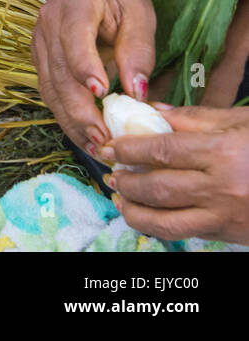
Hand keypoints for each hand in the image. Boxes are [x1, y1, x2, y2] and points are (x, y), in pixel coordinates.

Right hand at [32, 0, 156, 155]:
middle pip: (59, 72)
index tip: (103, 93)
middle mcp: (48, 23)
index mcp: (76, 4)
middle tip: (104, 138)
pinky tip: (86, 136)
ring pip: (50, 88)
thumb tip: (136, 92)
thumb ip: (139, 51)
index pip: (74, 38)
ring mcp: (39, 42)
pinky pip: (50, 92)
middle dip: (80, 109)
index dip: (84, 66)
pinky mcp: (40, 60)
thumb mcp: (141, 15)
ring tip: (96, 146)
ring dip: (72, 120)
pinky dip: (67, 116)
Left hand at [105, 106, 248, 243]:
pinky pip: (185, 233)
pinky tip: (145, 214)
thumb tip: (151, 110)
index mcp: (222, 153)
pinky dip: (158, 225)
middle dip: (125, 180)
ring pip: (165, 220)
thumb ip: (194, 118)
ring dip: (134, 209)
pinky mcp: (229, 234)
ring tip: (119, 196)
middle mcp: (220, 188)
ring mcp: (224, 216)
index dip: (127, 148)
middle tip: (109, 170)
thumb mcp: (241, 122)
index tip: (108, 145)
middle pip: (157, 187)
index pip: (160, 150)